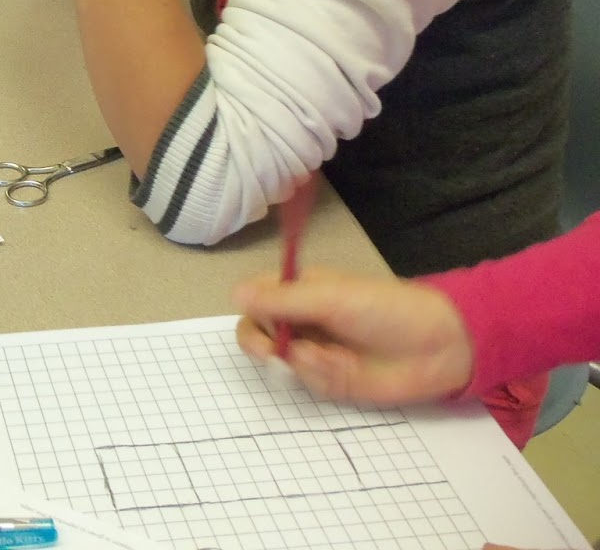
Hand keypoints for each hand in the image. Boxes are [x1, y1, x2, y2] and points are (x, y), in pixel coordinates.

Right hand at [233, 268, 475, 406]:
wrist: (438, 348)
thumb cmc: (385, 309)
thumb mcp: (332, 298)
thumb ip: (283, 299)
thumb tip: (235, 293)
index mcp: (301, 290)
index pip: (257, 298)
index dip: (251, 310)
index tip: (258, 322)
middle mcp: (302, 319)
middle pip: (258, 331)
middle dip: (262, 344)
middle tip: (275, 353)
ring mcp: (315, 350)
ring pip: (282, 361)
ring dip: (304, 361)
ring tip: (336, 358)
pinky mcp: (331, 379)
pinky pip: (308, 381)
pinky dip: (322, 375)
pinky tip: (347, 368)